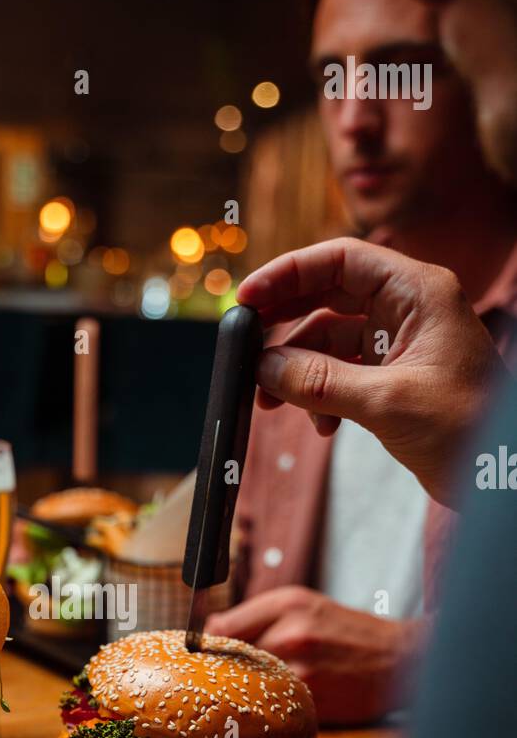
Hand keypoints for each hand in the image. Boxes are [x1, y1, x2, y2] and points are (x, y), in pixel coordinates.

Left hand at [206, 587, 425, 723]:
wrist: (403, 658)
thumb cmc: (349, 631)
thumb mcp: (304, 604)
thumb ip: (256, 614)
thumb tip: (211, 629)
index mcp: (287, 605)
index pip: (221, 629)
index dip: (204, 647)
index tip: (197, 657)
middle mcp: (292, 635)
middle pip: (230, 662)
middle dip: (219, 674)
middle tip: (213, 683)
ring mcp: (304, 672)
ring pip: (248, 690)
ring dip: (240, 697)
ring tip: (242, 698)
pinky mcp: (315, 705)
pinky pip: (274, 712)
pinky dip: (266, 714)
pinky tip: (269, 712)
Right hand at [237, 238, 508, 506]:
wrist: (501, 478)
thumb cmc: (467, 429)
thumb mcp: (385, 402)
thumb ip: (318, 382)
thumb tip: (263, 368)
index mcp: (418, 292)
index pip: (341, 260)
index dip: (289, 273)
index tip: (248, 298)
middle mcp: (409, 309)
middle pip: (329, 296)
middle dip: (285, 325)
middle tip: (246, 347)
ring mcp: (401, 344)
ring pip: (330, 340)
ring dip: (297, 370)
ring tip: (270, 400)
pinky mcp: (394, 378)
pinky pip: (342, 373)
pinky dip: (321, 395)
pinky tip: (318, 425)